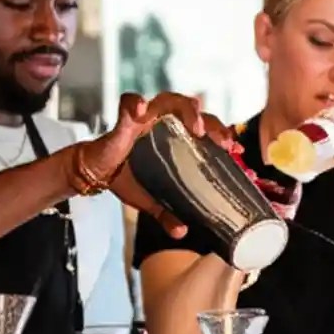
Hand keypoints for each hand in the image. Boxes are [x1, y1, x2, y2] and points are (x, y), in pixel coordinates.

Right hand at [74, 92, 208, 237]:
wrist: (97, 172)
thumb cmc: (127, 178)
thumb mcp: (151, 199)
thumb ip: (168, 213)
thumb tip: (182, 232)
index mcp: (176, 137)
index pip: (206, 128)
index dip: (222, 135)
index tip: (236, 150)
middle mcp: (164, 123)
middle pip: (195, 112)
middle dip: (212, 124)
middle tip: (222, 143)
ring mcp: (145, 118)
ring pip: (171, 100)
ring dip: (186, 110)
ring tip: (196, 128)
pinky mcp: (124, 118)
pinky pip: (129, 103)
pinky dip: (134, 104)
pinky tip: (140, 110)